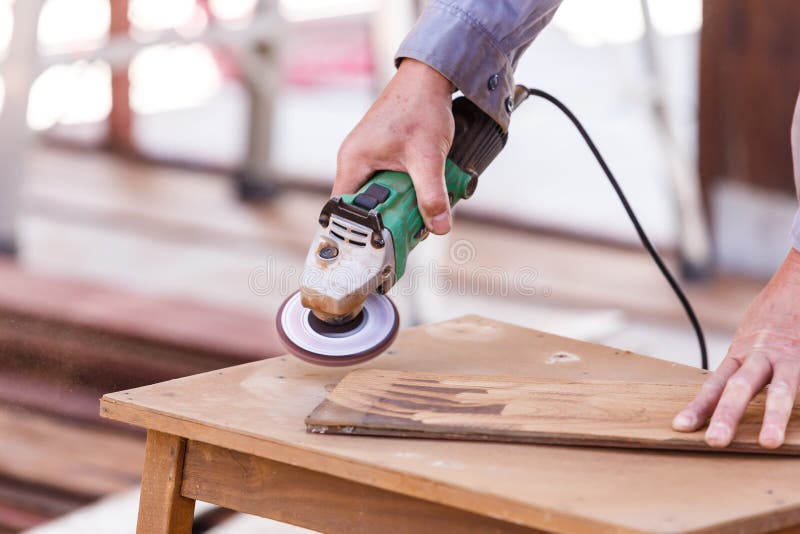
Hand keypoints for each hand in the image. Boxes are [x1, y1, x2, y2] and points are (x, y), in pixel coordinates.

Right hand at [333, 59, 454, 234]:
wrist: (429, 78)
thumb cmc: (420, 108)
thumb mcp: (428, 157)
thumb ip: (432, 194)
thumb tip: (439, 226)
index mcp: (353, 161)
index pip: (343, 209)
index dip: (358, 231)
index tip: (377, 247)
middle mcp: (354, 160)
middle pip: (363, 207)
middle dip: (386, 220)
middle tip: (409, 231)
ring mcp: (367, 157)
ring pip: (379, 196)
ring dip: (399, 205)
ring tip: (419, 211)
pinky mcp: (382, 154)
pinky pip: (388, 183)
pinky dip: (405, 191)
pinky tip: (422, 191)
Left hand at [672, 248, 799, 448]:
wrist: (796, 286)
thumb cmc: (770, 319)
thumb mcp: (748, 341)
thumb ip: (738, 369)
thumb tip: (716, 402)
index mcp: (740, 354)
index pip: (714, 384)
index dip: (699, 406)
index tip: (681, 427)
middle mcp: (761, 357)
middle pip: (740, 387)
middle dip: (727, 416)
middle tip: (714, 442)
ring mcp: (789, 359)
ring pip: (780, 390)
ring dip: (772, 417)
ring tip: (767, 442)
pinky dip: (799, 410)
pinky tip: (795, 433)